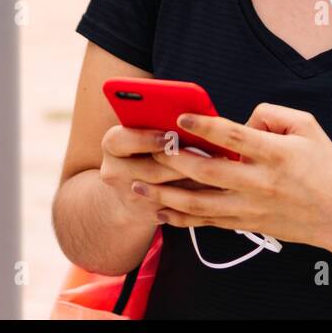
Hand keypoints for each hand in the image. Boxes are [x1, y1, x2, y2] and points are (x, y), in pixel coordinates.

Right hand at [98, 125, 218, 226]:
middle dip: (181, 161)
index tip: (168, 136)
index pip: (120, 140)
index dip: (145, 139)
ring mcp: (131, 197)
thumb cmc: (145, 148)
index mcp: (112, 145)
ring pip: (167, 190)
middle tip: (207, 152)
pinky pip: (177, 207)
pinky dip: (199, 195)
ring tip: (219, 165)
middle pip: (149, 169)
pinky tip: (217, 185)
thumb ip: (158, 121)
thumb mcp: (142, 131)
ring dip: (195, 177)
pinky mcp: (149, 215)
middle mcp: (115, 172)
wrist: (131, 191)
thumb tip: (193, 117)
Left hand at [142, 103, 331, 248]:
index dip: (205, 125)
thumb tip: (242, 120)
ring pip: (200, 204)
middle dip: (174, 161)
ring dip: (166, 194)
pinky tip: (159, 211)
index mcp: (276, 154)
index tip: (181, 116)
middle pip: (208, 173)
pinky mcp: (247, 224)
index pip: (234, 136)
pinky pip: (207, 223)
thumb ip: (272, 114)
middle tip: (149, 148)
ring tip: (138, 185)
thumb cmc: (325, 167)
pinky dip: (181, 218)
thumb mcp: (308, 126)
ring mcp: (251, 208)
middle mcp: (260, 183)